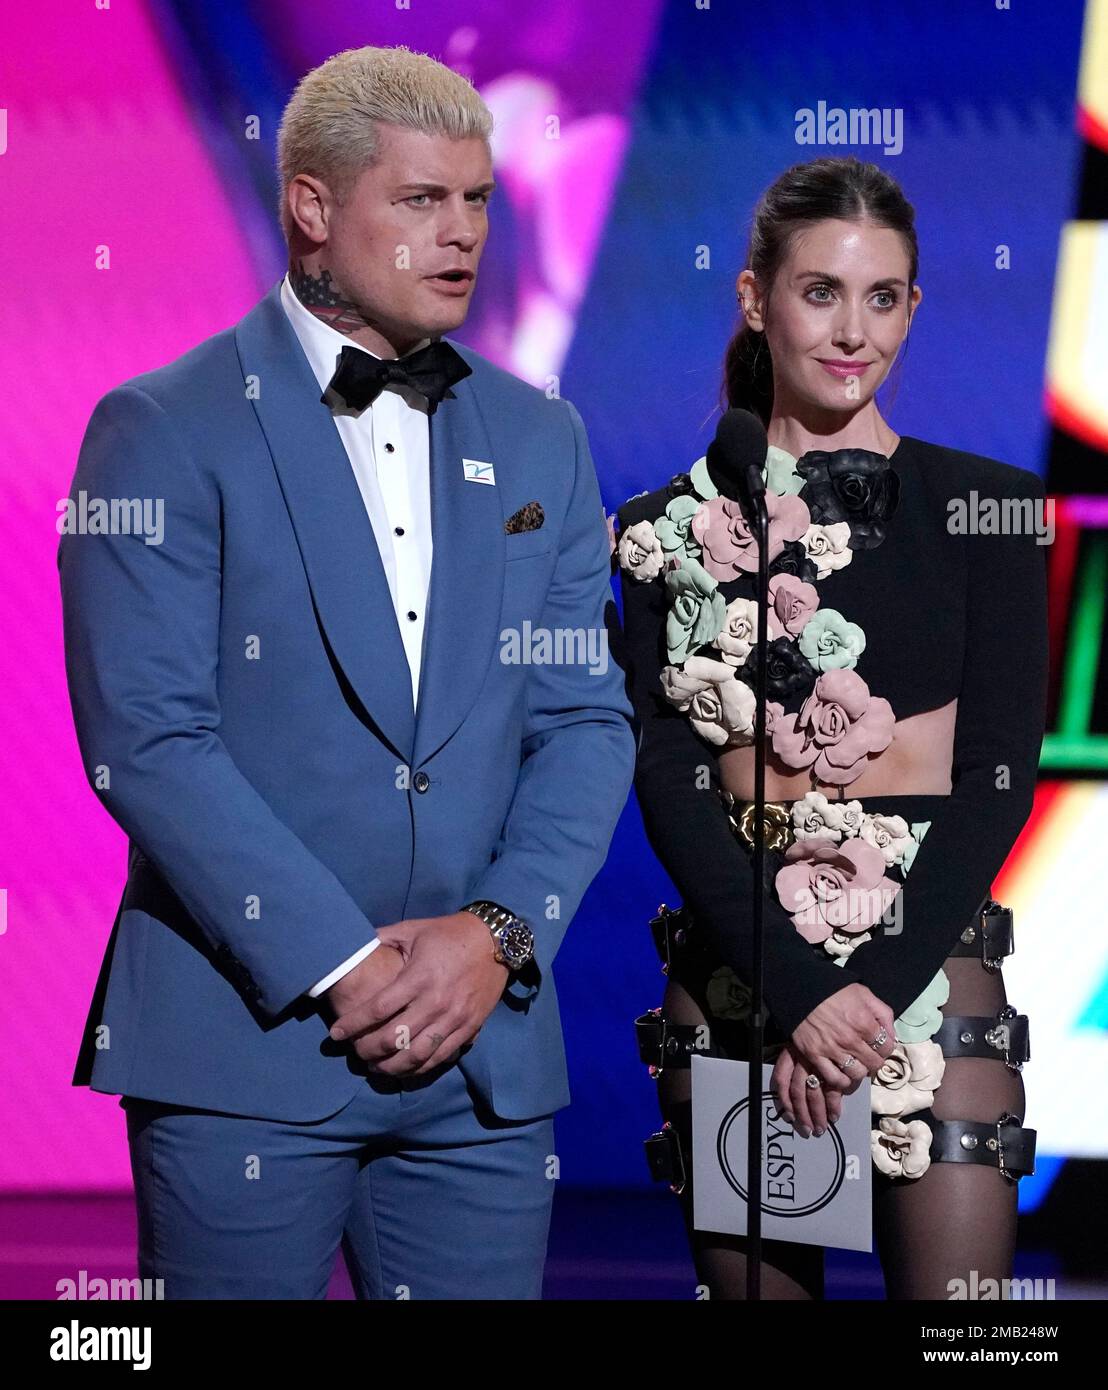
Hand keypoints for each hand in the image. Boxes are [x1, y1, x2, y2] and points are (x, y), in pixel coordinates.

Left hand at [327, 912, 509, 1075]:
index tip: (336, 1033)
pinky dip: (419, 1069)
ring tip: (375, 1067)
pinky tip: (404, 1069)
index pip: (378, 1009)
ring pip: (417, 1055)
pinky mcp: (469, 1028)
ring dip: (391, 1066)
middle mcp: (436, 1001)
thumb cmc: (449, 934)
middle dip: (368, 1050)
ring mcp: (454, 1018)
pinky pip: (440, 1057)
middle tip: (355, 1052)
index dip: (353, 1024)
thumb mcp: (413, 929)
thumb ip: (382, 938)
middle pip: (394, 1038)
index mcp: (419, 976)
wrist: (496, 940)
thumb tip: (354, 945)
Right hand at [771, 983, 895, 1135]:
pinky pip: (834, 1079)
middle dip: (874, 1061)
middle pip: (874, 1064)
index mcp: (865, 1023)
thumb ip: (882, 1012)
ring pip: (857, 1074)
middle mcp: (851, 1040)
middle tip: (868, 1056)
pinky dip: (842, 1081)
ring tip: (855, 1064)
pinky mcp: (815, 1056)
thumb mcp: (864, 993)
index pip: (887, 1048)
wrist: (800, 989)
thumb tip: (891, 1034)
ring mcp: (832, 1050)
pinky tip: (842, 1073)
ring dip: (859, 1071)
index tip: (879, 1045)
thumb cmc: (833, 990)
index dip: (886, 1047)